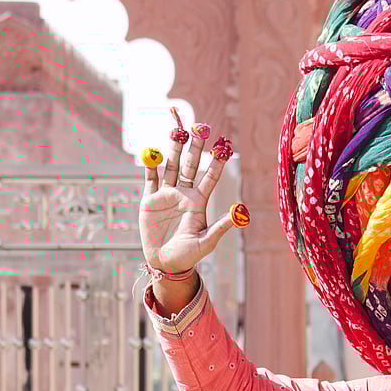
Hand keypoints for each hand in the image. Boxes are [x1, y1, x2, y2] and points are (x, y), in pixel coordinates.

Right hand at [139, 107, 247, 274]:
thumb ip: (222, 226)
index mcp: (199, 201)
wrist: (165, 263)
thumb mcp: (207, 241)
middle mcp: (184, 193)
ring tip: (177, 130)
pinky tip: (152, 152)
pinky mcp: (149, 200)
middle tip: (200, 127)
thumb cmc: (189, 255)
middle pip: (190, 165)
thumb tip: (241, 212)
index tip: (223, 146)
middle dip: (195, 147)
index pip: (210, 177)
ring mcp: (166, 195)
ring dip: (174, 149)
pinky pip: (150, 178)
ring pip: (171, 166)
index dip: (216, 162)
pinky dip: (150, 165)